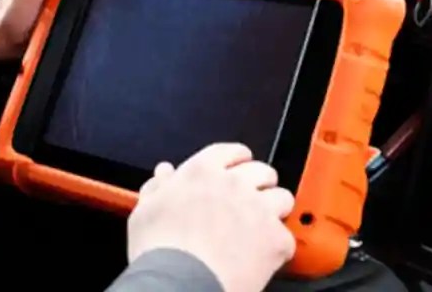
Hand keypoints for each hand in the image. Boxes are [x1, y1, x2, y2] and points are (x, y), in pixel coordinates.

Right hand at [127, 143, 295, 291]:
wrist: (179, 283)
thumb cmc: (158, 251)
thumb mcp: (145, 211)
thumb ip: (158, 187)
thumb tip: (164, 173)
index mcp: (201, 171)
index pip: (231, 152)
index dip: (238, 161)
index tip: (238, 168)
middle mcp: (234, 183)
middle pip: (263, 171)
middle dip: (260, 185)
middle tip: (251, 202)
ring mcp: (258, 209)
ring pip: (282, 198)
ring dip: (274, 211)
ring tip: (261, 228)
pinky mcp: (275, 238)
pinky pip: (286, 237)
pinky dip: (276, 248)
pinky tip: (262, 257)